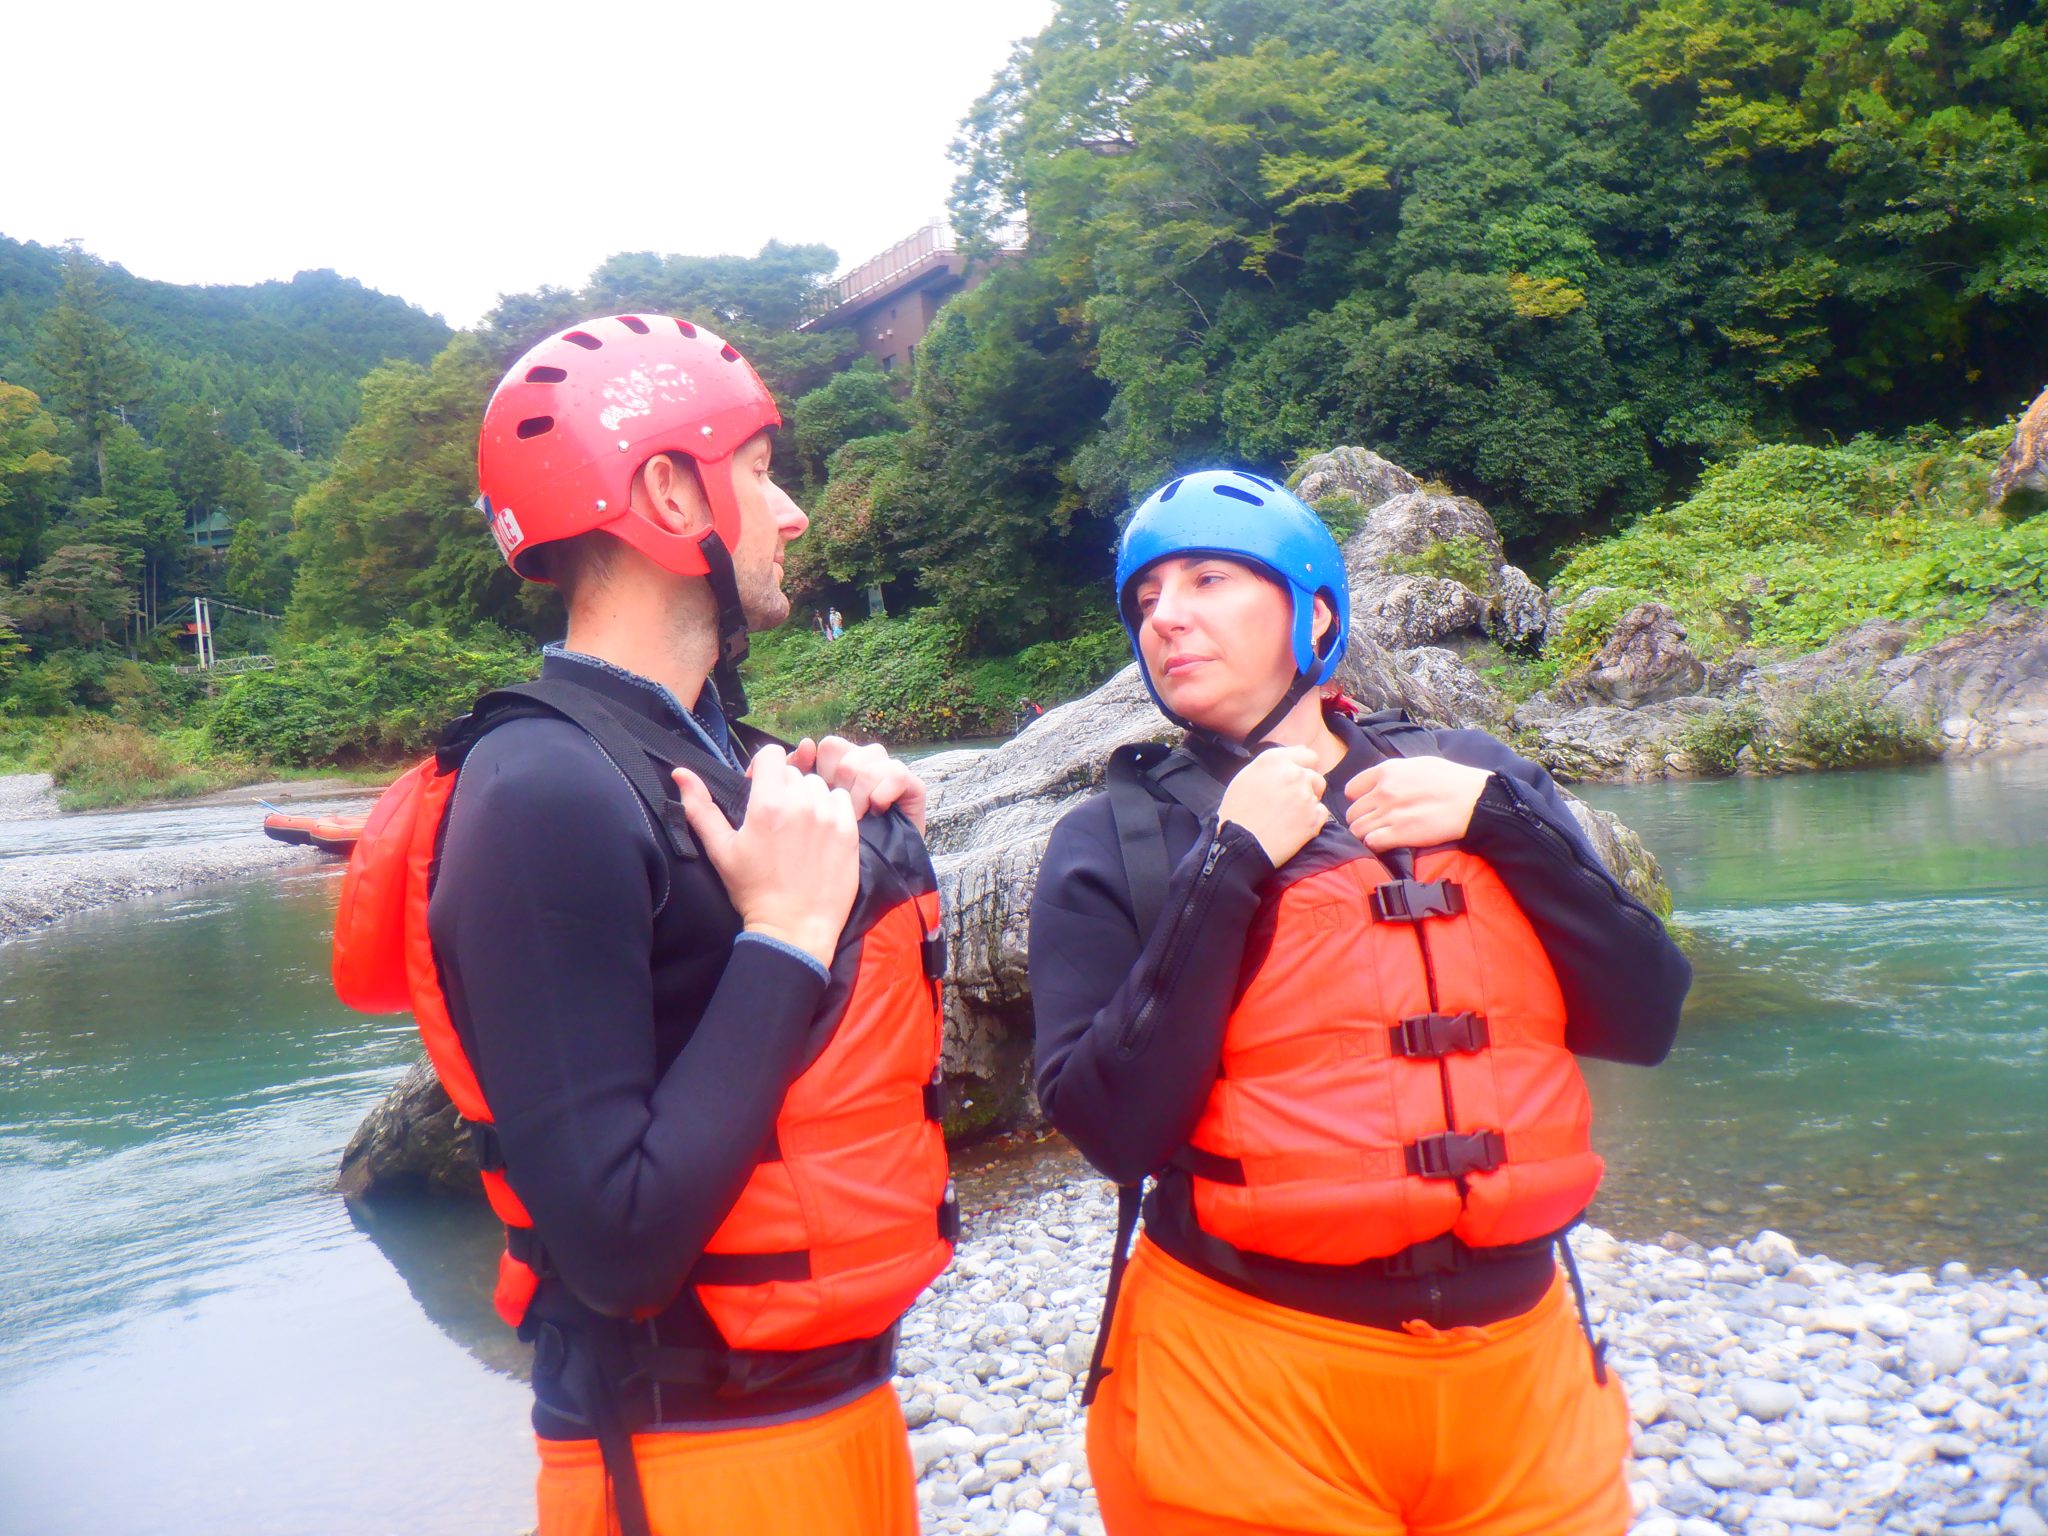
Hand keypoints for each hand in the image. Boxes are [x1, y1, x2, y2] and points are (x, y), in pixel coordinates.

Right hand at [673, 744, 857, 966]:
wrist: (794, 928)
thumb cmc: (753, 890)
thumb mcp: (721, 850)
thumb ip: (700, 807)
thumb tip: (680, 772)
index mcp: (767, 804)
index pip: (771, 753)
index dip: (762, 767)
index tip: (758, 788)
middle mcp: (801, 803)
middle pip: (794, 772)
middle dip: (783, 788)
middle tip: (777, 818)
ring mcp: (829, 817)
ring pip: (818, 785)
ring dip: (808, 798)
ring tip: (798, 827)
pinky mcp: (850, 831)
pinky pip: (841, 801)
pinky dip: (831, 810)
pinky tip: (819, 832)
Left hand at [788, 734, 928, 833]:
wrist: (869, 876)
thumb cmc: (833, 844)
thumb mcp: (807, 810)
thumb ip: (797, 777)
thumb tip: (805, 745)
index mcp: (842, 763)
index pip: (829, 746)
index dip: (820, 768)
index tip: (821, 799)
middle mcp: (867, 762)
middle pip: (849, 751)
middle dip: (838, 783)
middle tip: (841, 812)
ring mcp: (890, 772)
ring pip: (870, 759)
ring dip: (860, 793)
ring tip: (858, 817)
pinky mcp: (913, 786)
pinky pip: (896, 774)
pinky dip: (882, 794)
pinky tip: (877, 812)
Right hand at [1216, 745, 1329, 867]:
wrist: (1237, 844)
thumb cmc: (1237, 812)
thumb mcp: (1247, 776)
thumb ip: (1274, 763)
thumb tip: (1299, 755)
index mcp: (1275, 760)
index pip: (1307, 754)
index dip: (1304, 767)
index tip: (1296, 779)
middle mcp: (1293, 773)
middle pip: (1316, 776)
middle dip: (1308, 786)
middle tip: (1290, 801)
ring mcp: (1306, 795)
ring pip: (1318, 796)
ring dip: (1308, 804)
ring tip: (1288, 817)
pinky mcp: (1313, 817)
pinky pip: (1322, 814)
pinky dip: (1312, 820)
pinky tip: (1294, 827)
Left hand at [1343, 756, 1488, 851]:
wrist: (1473, 800)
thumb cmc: (1452, 780)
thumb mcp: (1419, 764)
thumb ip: (1395, 773)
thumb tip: (1382, 781)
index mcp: (1387, 771)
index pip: (1351, 789)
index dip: (1358, 800)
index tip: (1369, 806)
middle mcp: (1384, 791)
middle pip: (1353, 813)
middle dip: (1362, 820)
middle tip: (1376, 825)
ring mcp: (1390, 813)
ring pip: (1358, 829)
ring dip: (1367, 834)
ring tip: (1382, 835)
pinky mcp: (1400, 833)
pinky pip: (1371, 842)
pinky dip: (1376, 845)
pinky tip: (1388, 842)